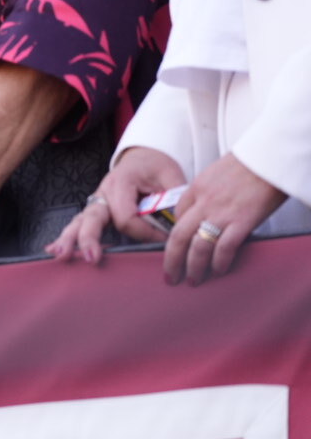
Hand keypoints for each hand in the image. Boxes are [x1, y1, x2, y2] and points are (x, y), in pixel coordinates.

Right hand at [46, 146, 184, 263]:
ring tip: (61, 254)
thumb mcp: (171, 176)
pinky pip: (80, 223)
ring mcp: (97, 200)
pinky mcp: (95, 209)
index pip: (127, 216)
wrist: (142, 157)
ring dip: (70, 238)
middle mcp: (104, 191)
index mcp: (121, 181)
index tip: (163, 239)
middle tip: (92, 258)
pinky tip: (55, 249)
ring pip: (80, 221)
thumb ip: (174, 199)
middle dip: (90, 238)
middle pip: (93, 217)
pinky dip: (69, 236)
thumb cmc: (155, 167)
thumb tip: (178, 227)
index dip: (146, 232)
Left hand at [163, 154, 285, 286]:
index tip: (177, 249)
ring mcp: (221, 213)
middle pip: (178, 236)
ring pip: (197, 246)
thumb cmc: (248, 164)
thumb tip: (210, 210)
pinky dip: (220, 263)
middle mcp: (203, 202)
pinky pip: (224, 248)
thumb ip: (209, 191)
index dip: (175, 235)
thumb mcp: (217, 173)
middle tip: (170, 276)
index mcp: (196, 188)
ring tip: (193, 280)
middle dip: (171, 259)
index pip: (177, 215)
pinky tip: (219, 271)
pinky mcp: (241, 221)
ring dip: (193, 267)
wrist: (268, 157)